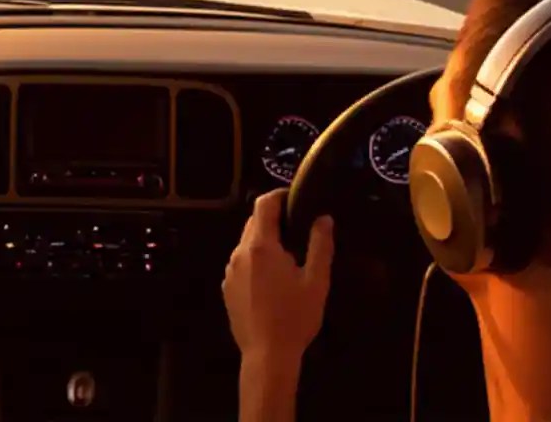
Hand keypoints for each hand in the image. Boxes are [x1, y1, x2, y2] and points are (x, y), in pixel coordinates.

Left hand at [223, 188, 334, 365]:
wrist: (267, 355)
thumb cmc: (295, 317)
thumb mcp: (316, 281)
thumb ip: (320, 245)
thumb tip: (323, 218)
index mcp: (261, 247)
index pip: (263, 205)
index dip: (279, 195)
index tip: (294, 197)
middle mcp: (239, 253)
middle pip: (253, 223)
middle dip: (274, 220)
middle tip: (298, 229)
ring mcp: (230, 271)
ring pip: (246, 244)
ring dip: (264, 242)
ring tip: (288, 256)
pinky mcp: (227, 288)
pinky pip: (241, 263)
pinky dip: (255, 261)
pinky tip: (272, 279)